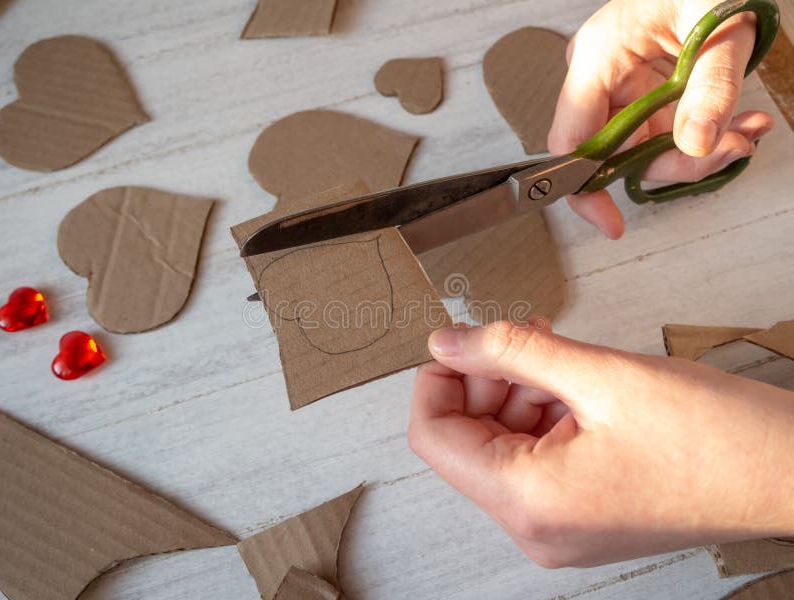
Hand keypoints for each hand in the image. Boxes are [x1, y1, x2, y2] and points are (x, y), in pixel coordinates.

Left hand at [408, 319, 793, 566]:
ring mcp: (559, 527)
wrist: (791, 474)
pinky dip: (542, 414)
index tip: (456, 342)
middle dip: (486, 379)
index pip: (432, 436)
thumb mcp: (599, 374)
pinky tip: (571, 381)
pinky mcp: (582, 515)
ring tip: (555, 355)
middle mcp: (536, 527)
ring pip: (501, 445)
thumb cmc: (716, 437)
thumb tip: (447, 343)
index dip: (437, 379)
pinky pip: (535, 459)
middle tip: (520, 338)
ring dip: (517, 391)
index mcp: (529, 501)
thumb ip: (509, 351)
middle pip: (466, 440)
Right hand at [548, 0, 774, 238]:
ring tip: (747, 130)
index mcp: (598, 56)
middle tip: (730, 151)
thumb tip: (697, 143)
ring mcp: (618, 82)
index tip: (610, 221)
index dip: (587, 187)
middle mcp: (599, 74)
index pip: (572, 141)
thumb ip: (712, 87)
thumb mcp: (720, 25)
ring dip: (699, 148)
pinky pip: (660, 128)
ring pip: (644, 146)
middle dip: (675, 161)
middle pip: (617, 151)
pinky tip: (737, 121)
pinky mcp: (639, 87)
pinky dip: (699, 131)